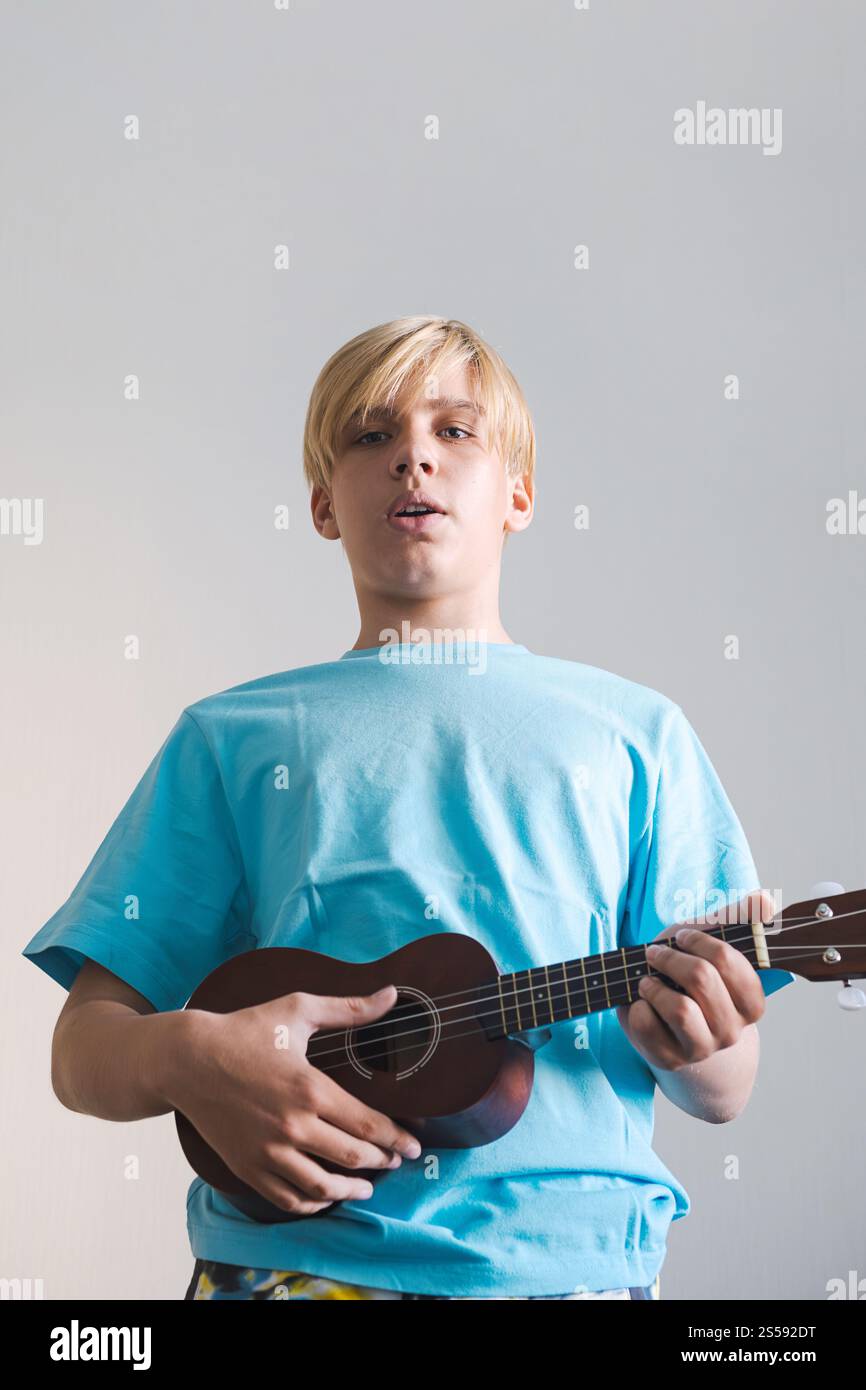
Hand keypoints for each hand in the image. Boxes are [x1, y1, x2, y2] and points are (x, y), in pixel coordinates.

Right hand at [173, 984, 421, 1214]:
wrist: (187, 1059)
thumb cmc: (244, 1031)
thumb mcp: (298, 1010)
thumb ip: (349, 1008)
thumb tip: (392, 994)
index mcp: (310, 1089)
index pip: (367, 1126)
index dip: (396, 1139)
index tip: (412, 1146)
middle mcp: (291, 1126)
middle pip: (351, 1157)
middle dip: (381, 1163)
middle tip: (396, 1163)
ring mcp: (267, 1152)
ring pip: (320, 1186)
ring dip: (350, 1191)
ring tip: (365, 1188)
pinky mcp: (247, 1167)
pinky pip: (285, 1198)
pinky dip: (310, 1203)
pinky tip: (323, 1197)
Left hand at [615, 890, 774, 1070]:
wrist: (669, 1027)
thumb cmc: (691, 978)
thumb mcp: (711, 946)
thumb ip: (738, 919)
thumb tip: (765, 899)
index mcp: (750, 1003)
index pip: (729, 961)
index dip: (698, 941)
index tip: (681, 937)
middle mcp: (731, 1031)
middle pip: (702, 979)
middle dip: (670, 958)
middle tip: (656, 954)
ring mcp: (701, 1048)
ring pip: (679, 1008)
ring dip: (654, 985)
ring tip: (648, 981)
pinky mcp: (668, 1059)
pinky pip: (647, 1024)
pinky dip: (636, 1006)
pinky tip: (642, 1005)